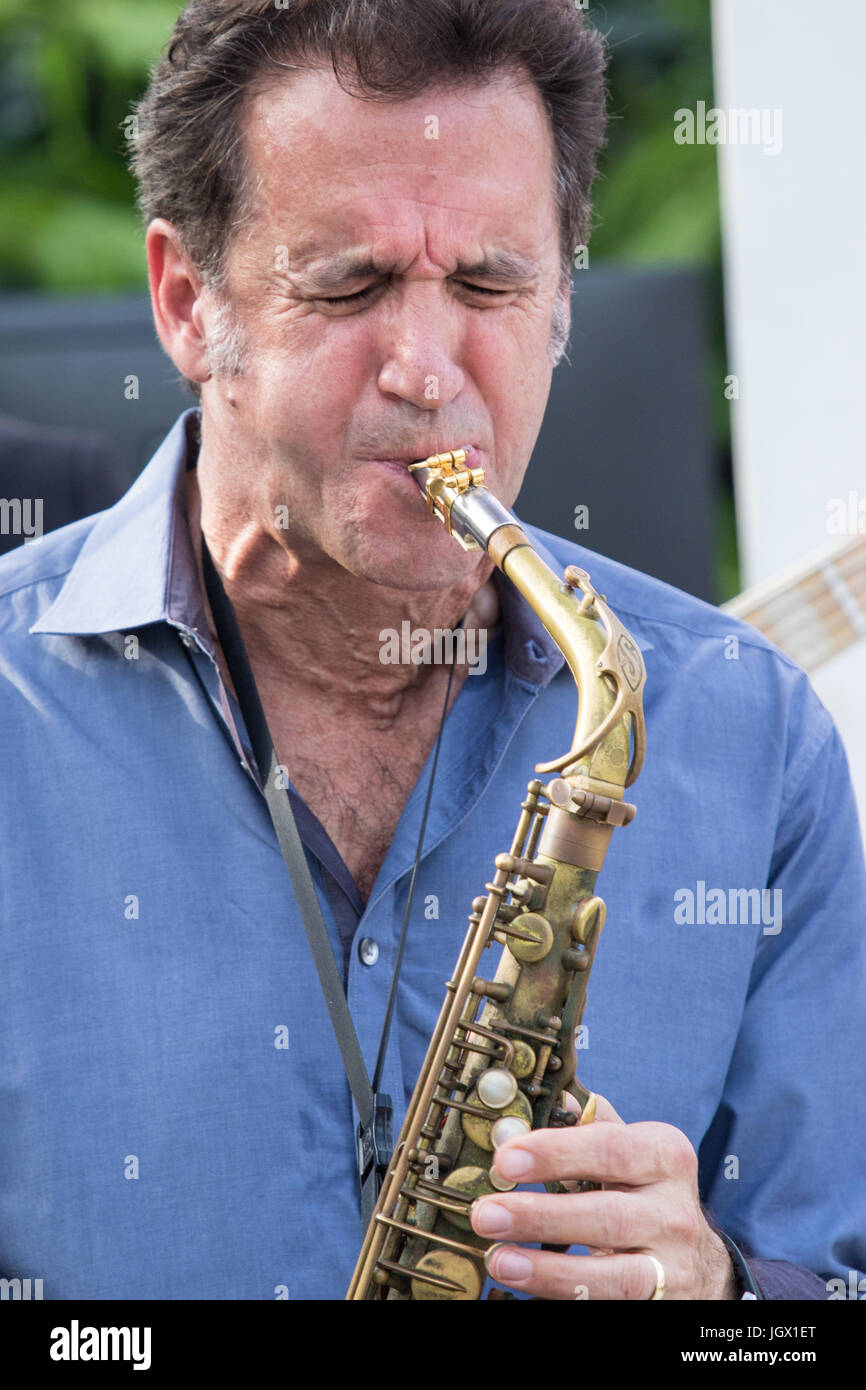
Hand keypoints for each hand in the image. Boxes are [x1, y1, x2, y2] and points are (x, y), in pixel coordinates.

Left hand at [469, 1092, 737, 1299]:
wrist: (696, 1259)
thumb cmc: (645, 1192)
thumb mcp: (632, 1152)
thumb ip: (591, 1125)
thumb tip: (551, 1096)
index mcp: (665, 1155)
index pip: (609, 1149)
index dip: (555, 1154)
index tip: (505, 1159)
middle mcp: (674, 1211)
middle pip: (606, 1216)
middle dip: (540, 1216)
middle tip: (486, 1213)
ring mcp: (672, 1265)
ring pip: (611, 1274)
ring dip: (548, 1269)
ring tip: (498, 1258)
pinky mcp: (663, 1305)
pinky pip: (609, 1303)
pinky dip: (565, 1295)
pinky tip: (526, 1285)